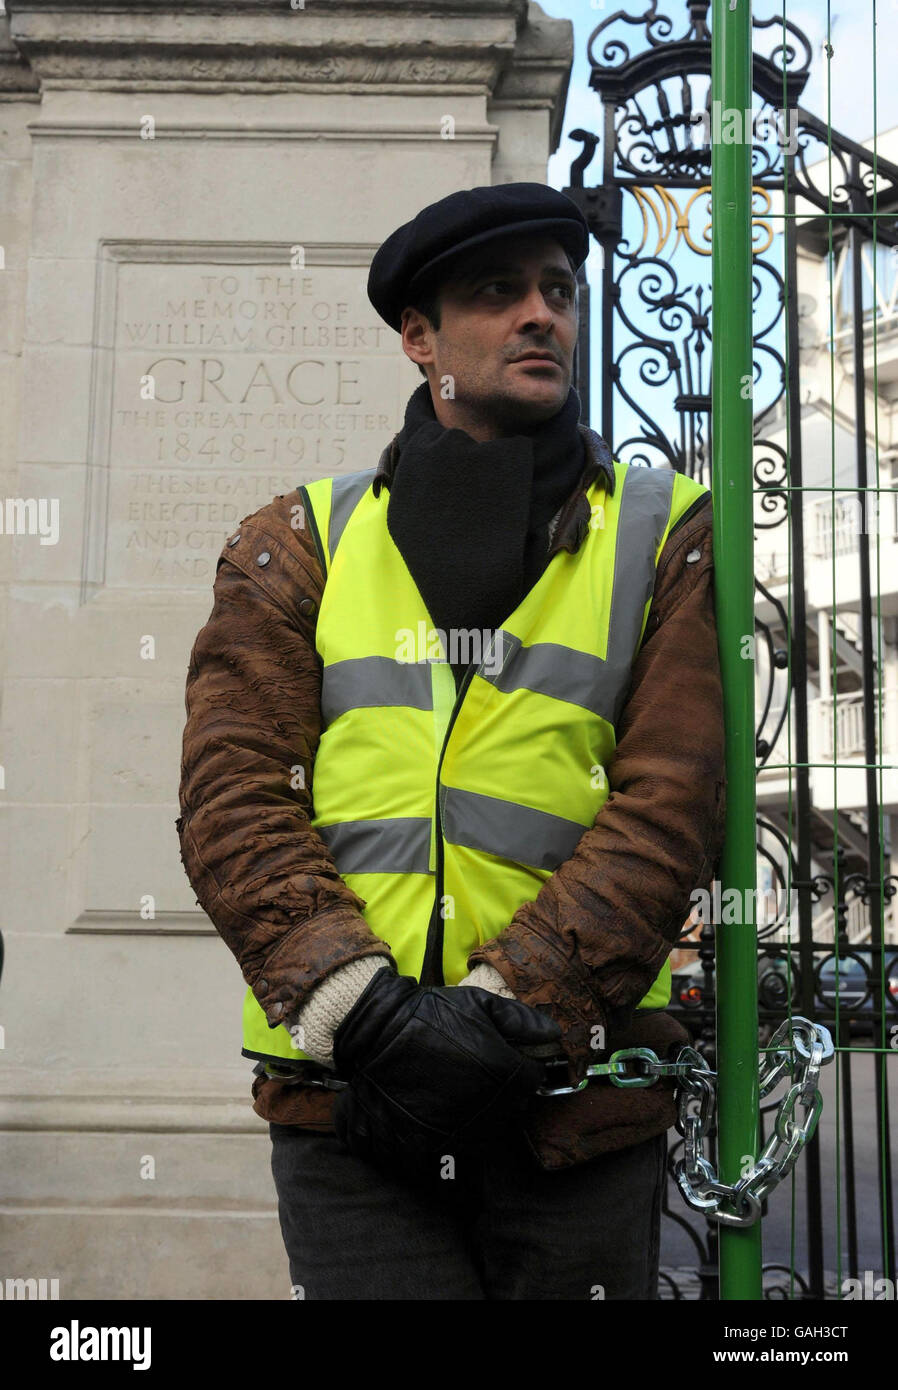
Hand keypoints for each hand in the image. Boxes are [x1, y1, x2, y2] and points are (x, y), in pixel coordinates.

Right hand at [332, 968, 561, 1182]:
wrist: (378, 1033)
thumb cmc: (431, 1014)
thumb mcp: (478, 1004)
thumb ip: (520, 1019)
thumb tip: (553, 1033)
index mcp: (503, 1071)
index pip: (532, 1080)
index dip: (522, 1067)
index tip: (507, 1059)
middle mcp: (487, 1105)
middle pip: (513, 1107)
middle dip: (504, 1091)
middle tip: (480, 1072)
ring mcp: (460, 1128)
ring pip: (489, 1129)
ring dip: (484, 1113)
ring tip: (462, 1089)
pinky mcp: (433, 1144)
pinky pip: (461, 1147)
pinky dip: (460, 1132)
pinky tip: (446, 1109)